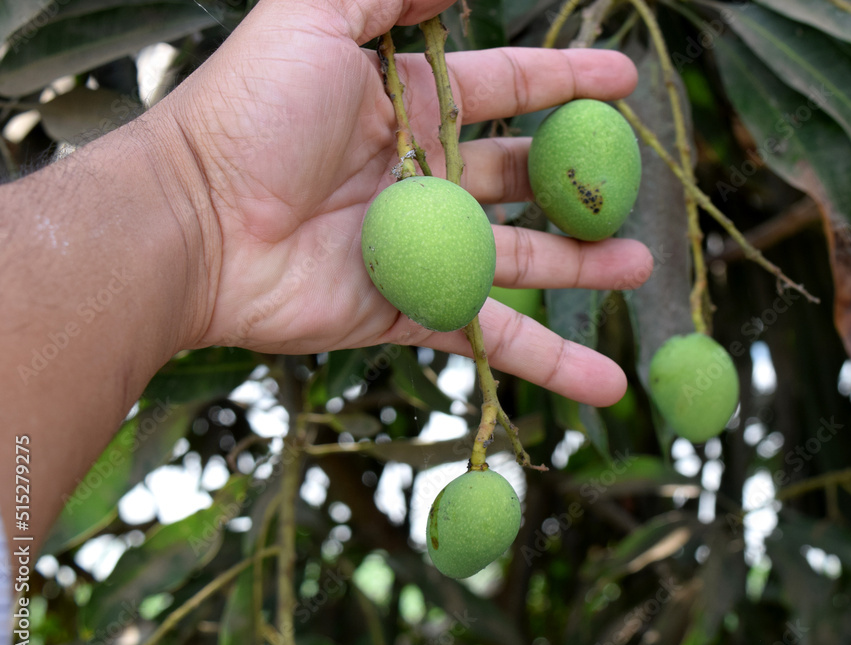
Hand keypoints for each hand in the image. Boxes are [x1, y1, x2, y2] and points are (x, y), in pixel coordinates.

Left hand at [155, 0, 650, 405]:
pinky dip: (547, 362)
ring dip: (583, 268)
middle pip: (524, 179)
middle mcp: (423, 176)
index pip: (509, 88)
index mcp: (410, 108)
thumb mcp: (313, 18)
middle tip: (635, 193)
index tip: (624, 83)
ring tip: (639, 268)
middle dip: (582, 183)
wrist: (193, 226)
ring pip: (520, 259)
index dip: (567, 81)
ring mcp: (420, 247)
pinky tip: (604, 383)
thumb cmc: (249, 115)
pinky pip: (490, 335)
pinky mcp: (408, 310)